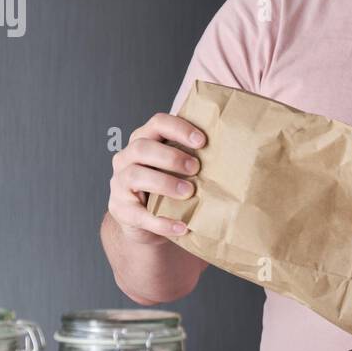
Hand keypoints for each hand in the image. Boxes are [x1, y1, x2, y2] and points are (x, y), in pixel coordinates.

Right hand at [108, 113, 205, 243]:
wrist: (146, 222)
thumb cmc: (166, 188)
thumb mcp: (176, 169)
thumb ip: (192, 158)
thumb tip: (232, 154)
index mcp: (143, 140)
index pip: (157, 123)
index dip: (179, 129)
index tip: (202, 141)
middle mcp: (126, 158)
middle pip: (143, 148)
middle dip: (172, 157)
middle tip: (196, 168)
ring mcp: (119, 183)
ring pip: (135, 175)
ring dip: (165, 183)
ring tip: (189, 193)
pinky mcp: (121, 210)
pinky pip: (140, 215)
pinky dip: (162, 222)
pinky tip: (182, 226)